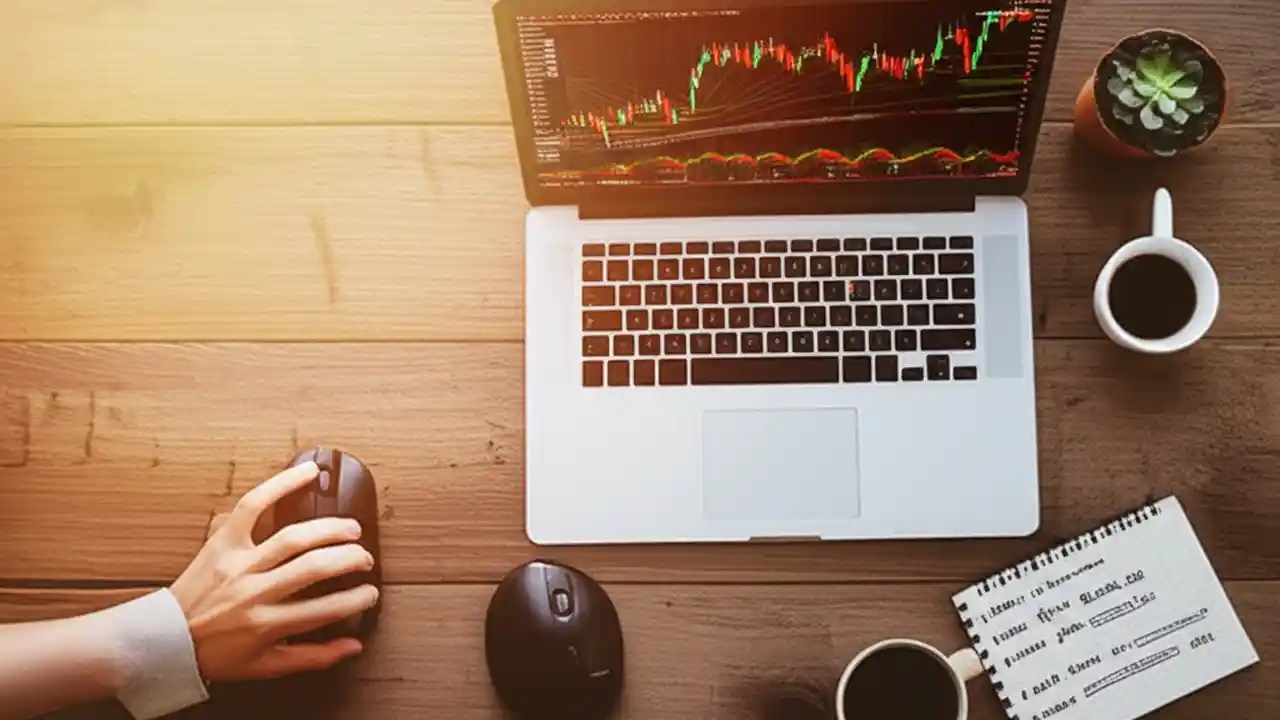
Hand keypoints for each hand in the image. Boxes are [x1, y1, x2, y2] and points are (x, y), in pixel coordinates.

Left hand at [169, 462, 378, 681]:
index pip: (324, 610)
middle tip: (365, 558)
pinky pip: (253, 506)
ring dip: (329, 529)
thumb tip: (353, 645)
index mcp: (267, 623)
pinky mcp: (223, 541)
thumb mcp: (266, 665)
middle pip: (314, 567)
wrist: (166, 640)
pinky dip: (280, 485)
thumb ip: (313, 656)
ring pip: (292, 537)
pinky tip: (307, 474)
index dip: (355, 600)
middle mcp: (254, 591)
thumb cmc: (217, 653)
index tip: (369, 593)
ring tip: (351, 528)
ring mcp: (238, 563)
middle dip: (349, 559)